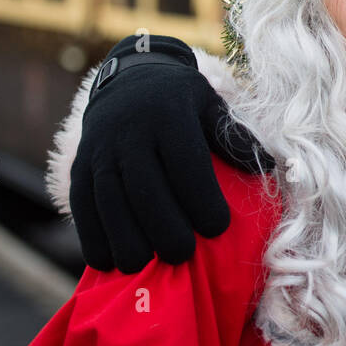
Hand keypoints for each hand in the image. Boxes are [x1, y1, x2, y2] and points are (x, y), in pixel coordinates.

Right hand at [70, 35, 274, 272]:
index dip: (201, 199)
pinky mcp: (78, 167)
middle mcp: (129, 132)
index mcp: (169, 116)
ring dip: (126, 239)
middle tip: (182, 254)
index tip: (218, 228)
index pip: (185, 164)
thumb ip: (235, 139)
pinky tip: (109, 262)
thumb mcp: (211, 106)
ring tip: (144, 266)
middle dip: (163, 227)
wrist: (129, 79)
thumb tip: (267, 167)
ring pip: (108, 201)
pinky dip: (94, 237)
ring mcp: (99, 151)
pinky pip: (82, 206)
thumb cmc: (182, 101)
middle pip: (144, 188)